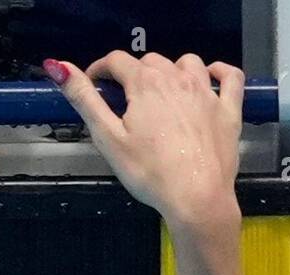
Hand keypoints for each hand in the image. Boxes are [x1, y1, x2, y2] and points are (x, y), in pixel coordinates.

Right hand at [43, 51, 242, 226]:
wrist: (197, 199)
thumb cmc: (151, 174)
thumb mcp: (108, 137)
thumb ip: (84, 99)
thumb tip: (59, 67)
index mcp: (145, 84)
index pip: (116, 61)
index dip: (101, 70)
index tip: (95, 83)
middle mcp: (177, 79)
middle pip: (151, 62)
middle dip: (135, 75)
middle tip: (126, 101)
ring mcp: (207, 94)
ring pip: (188, 64)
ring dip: (173, 70)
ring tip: (163, 93)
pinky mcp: (229, 112)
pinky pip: (230, 77)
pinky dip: (220, 71)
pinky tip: (211, 76)